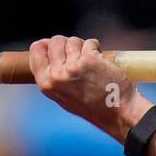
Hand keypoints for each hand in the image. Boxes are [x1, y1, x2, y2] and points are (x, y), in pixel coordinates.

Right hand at [29, 36, 153, 142]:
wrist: (119, 114)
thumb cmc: (94, 107)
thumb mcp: (63, 96)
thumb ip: (53, 76)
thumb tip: (50, 51)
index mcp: (46, 84)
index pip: (36, 49)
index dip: (48, 44)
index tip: (60, 48)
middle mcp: (56, 75)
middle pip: (55, 41)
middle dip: (68, 44)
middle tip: (79, 56)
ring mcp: (73, 67)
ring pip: (73, 40)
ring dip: (83, 46)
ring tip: (91, 62)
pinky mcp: (90, 60)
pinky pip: (90, 42)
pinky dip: (96, 47)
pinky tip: (101, 60)